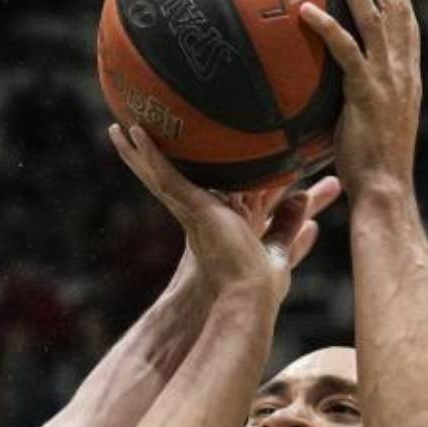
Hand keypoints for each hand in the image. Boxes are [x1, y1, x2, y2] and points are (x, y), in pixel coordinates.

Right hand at [110, 124, 338, 302]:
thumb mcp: (280, 248)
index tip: (194, 148)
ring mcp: (191, 210)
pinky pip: (164, 176)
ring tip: (117, 129)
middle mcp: (200, 213)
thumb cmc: (261, 285)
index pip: (206, 187)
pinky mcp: (190, 207)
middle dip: (153, 158)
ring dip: (138, 152)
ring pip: (158, 175)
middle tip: (132, 132)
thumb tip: (310, 196)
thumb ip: (291, 224)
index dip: (198, 168)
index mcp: (219, 221)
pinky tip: (133, 133)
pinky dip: (149, 155)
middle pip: (173, 177)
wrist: (248, 297)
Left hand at [298, 0, 422, 194]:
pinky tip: (306, 12)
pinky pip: (344, 50)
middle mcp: (403, 71)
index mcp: (408, 78)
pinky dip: (326, 27)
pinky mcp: (366, 93)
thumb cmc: (373, 171)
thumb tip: (334, 103)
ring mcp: (388, 80)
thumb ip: (362, 106)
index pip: (407, 23)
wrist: (386, 191)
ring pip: (372, 18)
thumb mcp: (372, 129)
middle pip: (395, 7)